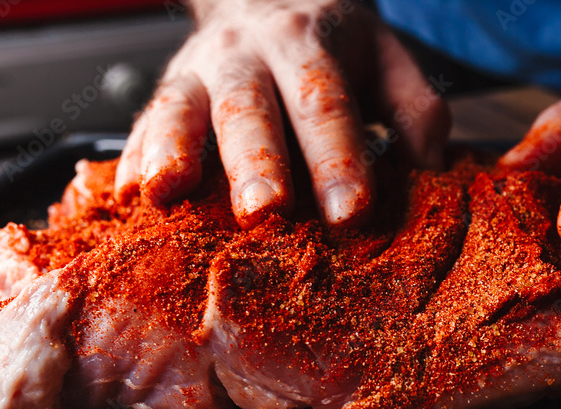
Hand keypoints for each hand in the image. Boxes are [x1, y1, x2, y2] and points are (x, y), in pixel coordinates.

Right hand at [115, 0, 449, 228]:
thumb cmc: (333, 46)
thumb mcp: (387, 59)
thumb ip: (415, 108)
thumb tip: (431, 168)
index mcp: (310, 46)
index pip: (325, 103)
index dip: (338, 158)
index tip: (351, 211)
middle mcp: (249, 55)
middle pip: (249, 107)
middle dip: (256, 161)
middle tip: (265, 211)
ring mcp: (199, 72)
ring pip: (181, 107)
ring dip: (174, 151)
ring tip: (168, 194)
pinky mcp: (167, 93)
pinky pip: (144, 123)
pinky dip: (134, 157)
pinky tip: (129, 194)